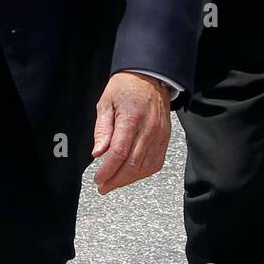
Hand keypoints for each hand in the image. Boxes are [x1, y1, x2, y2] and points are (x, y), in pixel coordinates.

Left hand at [91, 71, 171, 194]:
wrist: (150, 76)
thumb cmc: (126, 87)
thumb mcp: (106, 103)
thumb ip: (102, 129)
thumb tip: (98, 153)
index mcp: (131, 118)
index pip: (119, 152)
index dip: (107, 170)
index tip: (98, 178)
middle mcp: (149, 128)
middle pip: (133, 164)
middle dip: (116, 180)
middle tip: (103, 187)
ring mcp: (160, 135)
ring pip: (146, 167)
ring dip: (129, 180)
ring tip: (115, 183)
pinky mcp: (165, 138)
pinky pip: (156, 162)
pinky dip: (143, 173)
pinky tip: (132, 175)